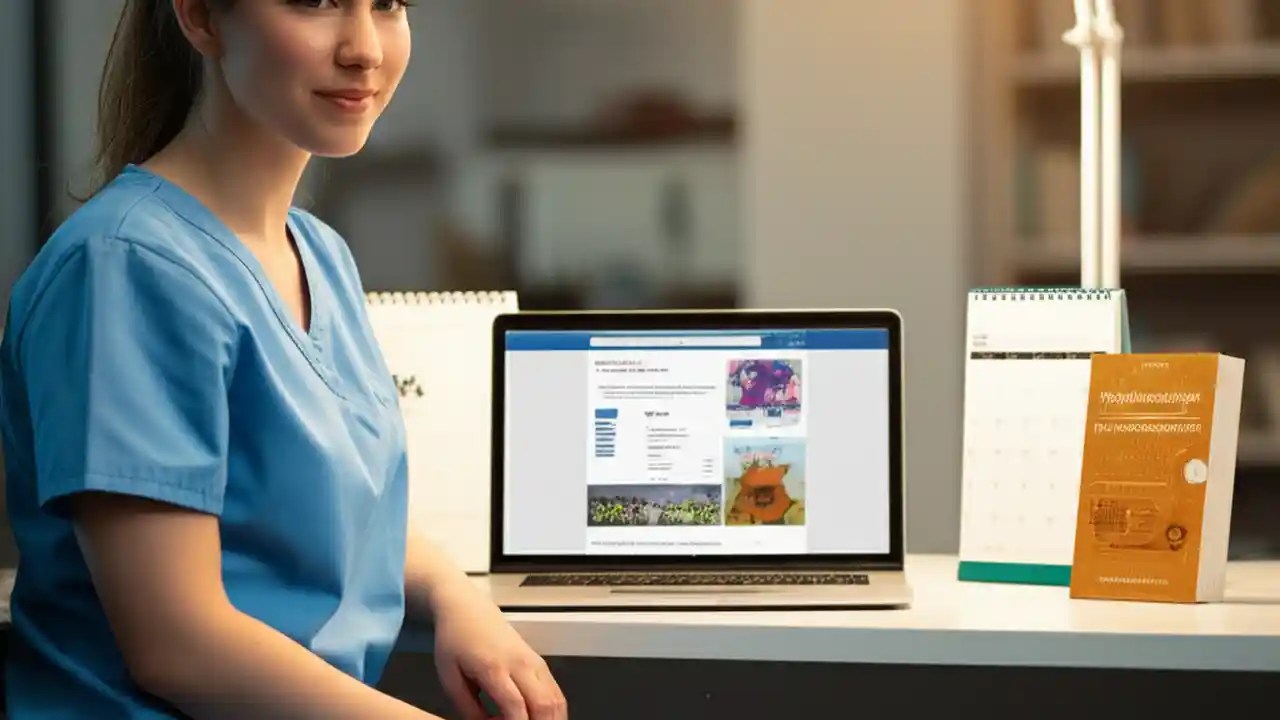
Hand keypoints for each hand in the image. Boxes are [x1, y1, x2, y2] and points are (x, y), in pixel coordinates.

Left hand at [432, 588, 566, 719]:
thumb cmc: (455, 641)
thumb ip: (466, 708)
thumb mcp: (448, 676)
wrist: (468, 608)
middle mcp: (520, 664)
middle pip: (544, 704)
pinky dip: (552, 711)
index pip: (515, 706)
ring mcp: (534, 662)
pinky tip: (537, 718)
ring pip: (556, 699)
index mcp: (493, 667)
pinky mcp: (541, 662)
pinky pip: (556, 692)